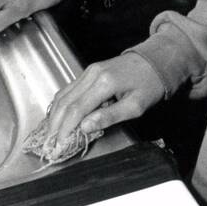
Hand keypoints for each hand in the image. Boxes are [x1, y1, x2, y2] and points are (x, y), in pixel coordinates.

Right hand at [42, 53, 167, 143]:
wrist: (156, 61)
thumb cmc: (150, 84)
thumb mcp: (136, 106)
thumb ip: (109, 117)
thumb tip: (84, 127)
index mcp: (104, 83)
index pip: (76, 109)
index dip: (65, 129)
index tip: (59, 145)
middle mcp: (92, 74)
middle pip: (65, 102)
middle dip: (55, 124)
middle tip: (50, 143)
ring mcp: (89, 71)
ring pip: (63, 94)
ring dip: (54, 115)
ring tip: (51, 134)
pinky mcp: (89, 72)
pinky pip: (69, 89)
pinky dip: (61, 105)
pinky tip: (58, 117)